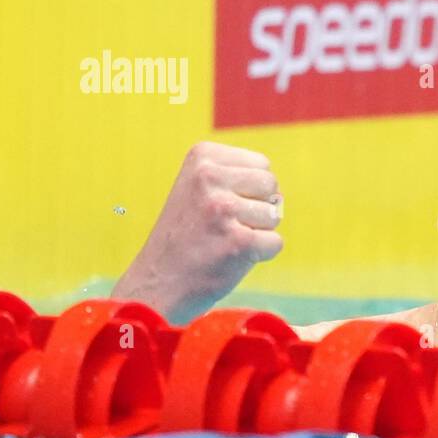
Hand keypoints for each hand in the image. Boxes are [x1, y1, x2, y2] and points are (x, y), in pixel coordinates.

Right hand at [111, 142, 283, 323]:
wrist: (158, 281)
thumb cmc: (188, 235)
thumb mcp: (199, 187)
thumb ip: (236, 177)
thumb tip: (278, 197)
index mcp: (201, 156)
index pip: (260, 164)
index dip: (248, 190)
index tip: (217, 206)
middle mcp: (209, 176)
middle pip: (271, 184)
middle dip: (257, 207)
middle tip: (223, 225)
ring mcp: (223, 209)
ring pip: (274, 214)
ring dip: (257, 231)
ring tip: (223, 240)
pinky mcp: (239, 241)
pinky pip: (275, 242)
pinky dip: (260, 254)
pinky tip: (230, 257)